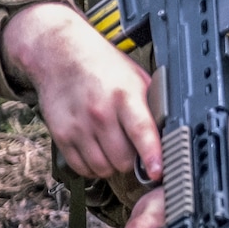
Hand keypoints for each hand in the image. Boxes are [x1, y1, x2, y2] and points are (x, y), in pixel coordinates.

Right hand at [3, 2, 159, 180]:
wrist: (61, 55)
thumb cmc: (104, 67)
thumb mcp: (136, 79)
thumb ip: (150, 105)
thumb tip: (168, 130)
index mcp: (124, 97)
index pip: (141, 132)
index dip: (152, 155)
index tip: (157, 172)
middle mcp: (100, 114)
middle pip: (123, 158)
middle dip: (134, 162)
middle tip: (136, 154)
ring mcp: (78, 126)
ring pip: (102, 167)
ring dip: (113, 167)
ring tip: (117, 154)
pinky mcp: (61, 135)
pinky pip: (80, 167)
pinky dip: (92, 168)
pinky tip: (98, 156)